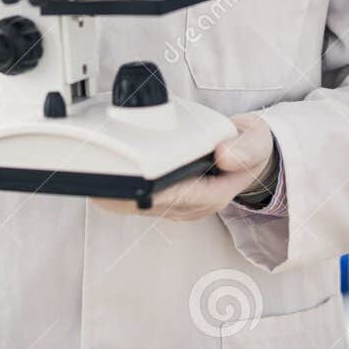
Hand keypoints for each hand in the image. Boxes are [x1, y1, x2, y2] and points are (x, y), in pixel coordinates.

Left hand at [92, 113, 274, 221]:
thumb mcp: (255, 142)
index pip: (181, 197)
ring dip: (119, 196)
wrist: (250, 153)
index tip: (133, 187)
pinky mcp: (169, 198)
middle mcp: (194, 205)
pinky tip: (104, 182)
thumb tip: (224, 156)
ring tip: (93, 181)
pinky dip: (123, 191)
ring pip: (144, 206)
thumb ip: (244, 149)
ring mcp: (180, 205)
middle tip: (97, 182)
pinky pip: (142, 200)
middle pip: (154, 204)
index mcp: (215, 194)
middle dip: (125, 196)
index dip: (155, 193)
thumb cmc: (249, 148)